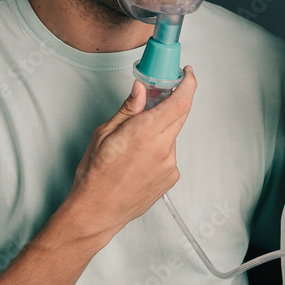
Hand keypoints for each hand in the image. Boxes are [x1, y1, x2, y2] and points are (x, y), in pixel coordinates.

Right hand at [65, 66, 196, 242]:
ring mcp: (170, 165)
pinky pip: (169, 154)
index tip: (187, 74)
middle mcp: (162, 149)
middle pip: (180, 115)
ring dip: (160, 130)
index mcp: (145, 133)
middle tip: (157, 99)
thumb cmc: (95, 176)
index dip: (189, 84)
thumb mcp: (104, 134)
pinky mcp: (171, 178)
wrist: (98, 211)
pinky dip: (158, 148)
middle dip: (172, 102)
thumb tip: (140, 90)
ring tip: (134, 144)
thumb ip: (128, 109)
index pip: (180, 102)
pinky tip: (139, 159)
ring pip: (172, 135)